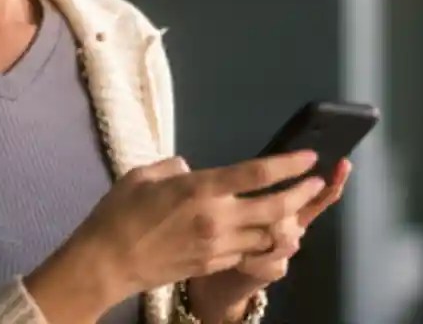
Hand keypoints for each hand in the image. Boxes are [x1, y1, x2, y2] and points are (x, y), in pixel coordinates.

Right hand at [42, 151, 326, 315]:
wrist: (107, 264)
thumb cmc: (118, 214)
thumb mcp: (142, 175)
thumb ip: (173, 167)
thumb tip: (192, 170)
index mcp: (200, 189)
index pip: (257, 174)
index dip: (288, 164)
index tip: (308, 157)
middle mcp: (216, 218)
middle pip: (275, 207)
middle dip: (301, 194)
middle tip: (316, 183)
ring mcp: (217, 246)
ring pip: (268, 235)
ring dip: (286, 223)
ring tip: (295, 210)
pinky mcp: (212, 265)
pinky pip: (248, 254)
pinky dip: (262, 243)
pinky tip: (264, 234)